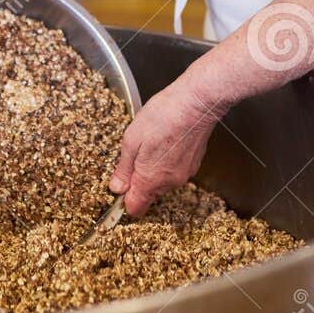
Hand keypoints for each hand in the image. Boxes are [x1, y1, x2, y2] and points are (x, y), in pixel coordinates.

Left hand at [109, 78, 225, 217]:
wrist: (196, 103)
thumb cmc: (163, 116)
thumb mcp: (131, 140)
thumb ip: (123, 168)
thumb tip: (117, 188)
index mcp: (150, 180)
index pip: (136, 209)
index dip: (124, 201)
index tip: (119, 187)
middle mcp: (169, 183)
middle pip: (148, 196)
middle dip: (137, 182)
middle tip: (132, 156)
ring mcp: (184, 174)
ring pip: (161, 183)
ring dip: (152, 171)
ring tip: (148, 145)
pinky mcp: (193, 164)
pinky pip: (174, 172)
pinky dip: (166, 163)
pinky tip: (163, 142)